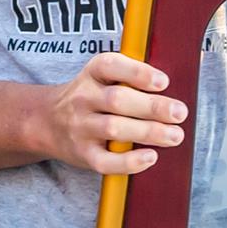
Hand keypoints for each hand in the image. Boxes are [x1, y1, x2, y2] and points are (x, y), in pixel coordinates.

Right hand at [28, 53, 187, 174]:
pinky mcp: (83, 154)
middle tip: (179, 113)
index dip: (137, 72)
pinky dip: (130, 161)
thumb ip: (130, 76)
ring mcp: (81, 128)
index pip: (110, 66)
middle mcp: (83, 98)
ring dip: (148, 132)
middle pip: (117, 100)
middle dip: (152, 107)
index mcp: (91, 74)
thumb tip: (171, 85)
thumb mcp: (100, 78)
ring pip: (114, 129)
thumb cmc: (89, 98)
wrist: (47, 122)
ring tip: (175, 135)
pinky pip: (106, 161)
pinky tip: (150, 157)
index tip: (163, 82)